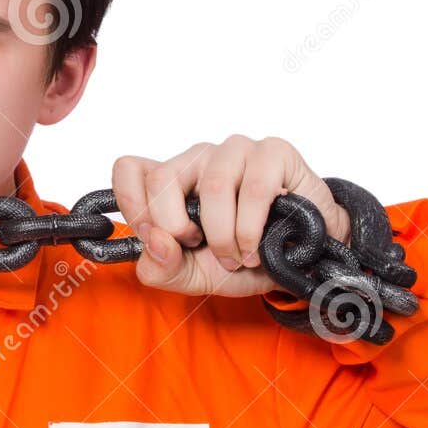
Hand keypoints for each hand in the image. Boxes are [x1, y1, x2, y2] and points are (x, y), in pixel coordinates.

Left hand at [112, 135, 351, 297]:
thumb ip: (159, 267)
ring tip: (236, 256)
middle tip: (200, 246)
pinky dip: (252, 230)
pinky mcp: (273, 153)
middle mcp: (198, 159)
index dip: (131, 202)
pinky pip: (256, 189)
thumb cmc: (242, 260)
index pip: (129, 169)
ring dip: (223, 235)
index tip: (151, 235)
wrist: (298, 263)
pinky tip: (256, 247)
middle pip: (161, 178)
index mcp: (171, 181)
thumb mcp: (192, 276)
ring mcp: (235, 151)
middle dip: (177, 227)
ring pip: (212, 185)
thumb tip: (154, 241)